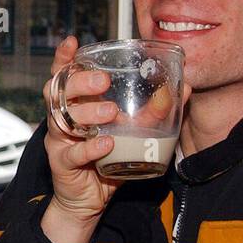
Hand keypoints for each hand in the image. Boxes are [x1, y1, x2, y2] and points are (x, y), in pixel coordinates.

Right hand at [41, 37, 191, 242]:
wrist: (88, 201)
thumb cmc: (106, 159)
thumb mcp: (132, 132)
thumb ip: (153, 112)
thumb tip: (183, 89)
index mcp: (75, 105)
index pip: (63, 75)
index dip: (63, 58)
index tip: (73, 41)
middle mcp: (62, 118)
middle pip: (59, 91)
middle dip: (80, 81)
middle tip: (104, 82)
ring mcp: (59, 140)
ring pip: (62, 119)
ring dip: (87, 112)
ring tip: (110, 113)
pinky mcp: (61, 163)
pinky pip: (72, 153)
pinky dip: (90, 148)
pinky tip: (106, 144)